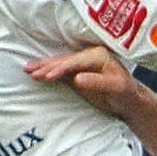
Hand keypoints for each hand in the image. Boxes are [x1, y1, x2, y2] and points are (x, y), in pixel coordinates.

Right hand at [24, 46, 140, 118]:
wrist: (129, 100)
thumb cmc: (126, 93)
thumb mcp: (116, 88)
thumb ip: (97, 82)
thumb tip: (77, 78)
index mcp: (98, 56)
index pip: (75, 61)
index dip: (61, 68)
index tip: (48, 76)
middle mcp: (88, 56)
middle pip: (64, 60)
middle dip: (47, 66)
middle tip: (31, 71)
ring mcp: (81, 64)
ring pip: (59, 64)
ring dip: (43, 67)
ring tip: (27, 70)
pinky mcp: (77, 73)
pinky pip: (59, 71)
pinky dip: (47, 72)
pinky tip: (36, 72)